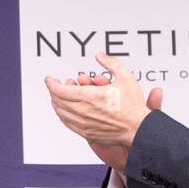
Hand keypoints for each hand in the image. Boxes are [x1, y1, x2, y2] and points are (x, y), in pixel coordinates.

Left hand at [45, 52, 162, 152]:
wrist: (139, 128)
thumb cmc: (133, 106)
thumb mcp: (126, 77)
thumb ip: (111, 63)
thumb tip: (99, 55)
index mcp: (89, 96)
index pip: (58, 89)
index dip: (51, 82)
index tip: (50, 79)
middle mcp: (83, 111)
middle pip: (56, 99)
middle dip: (54, 90)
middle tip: (59, 84)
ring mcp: (83, 123)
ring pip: (60, 111)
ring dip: (57, 101)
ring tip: (62, 95)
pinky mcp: (85, 132)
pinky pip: (66, 122)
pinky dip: (62, 113)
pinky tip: (67, 108)